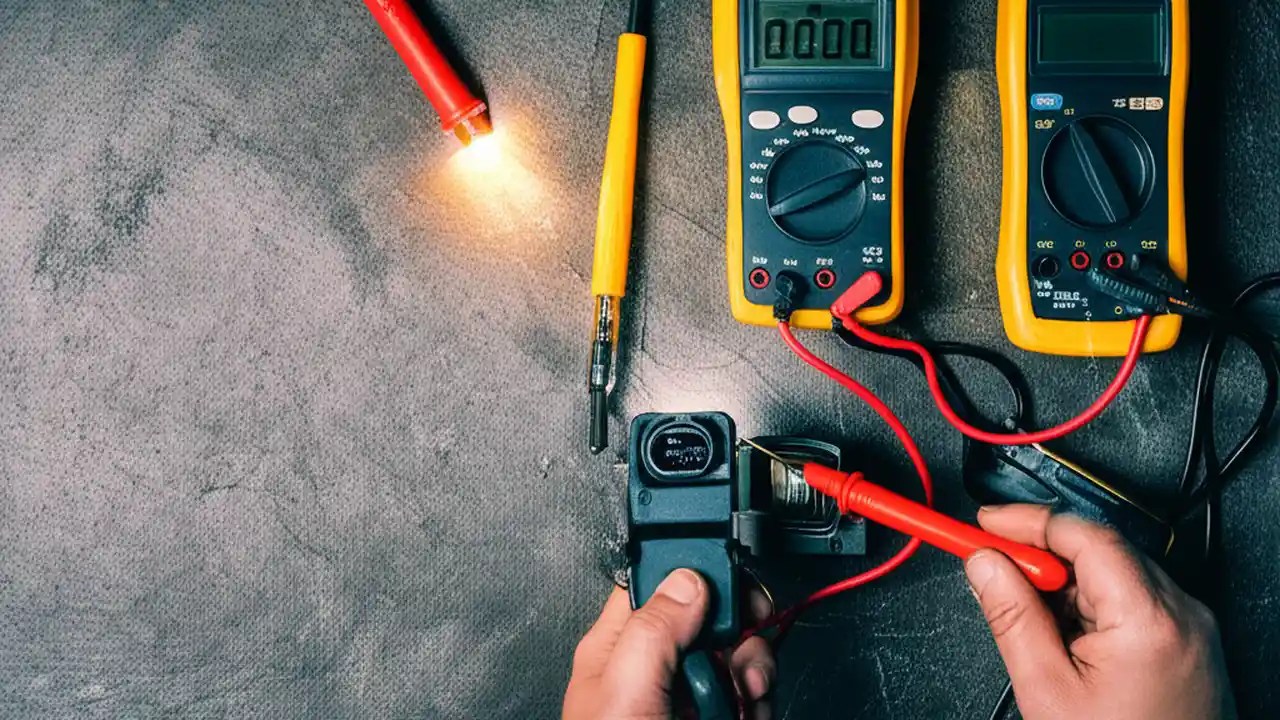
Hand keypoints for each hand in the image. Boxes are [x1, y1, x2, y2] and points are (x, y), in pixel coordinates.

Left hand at [563, 569, 774, 719]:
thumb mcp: (627, 691)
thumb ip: (655, 628)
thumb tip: (687, 578)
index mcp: (618, 649)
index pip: (660, 583)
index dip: (699, 574)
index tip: (731, 587)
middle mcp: (653, 671)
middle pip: (714, 620)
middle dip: (740, 635)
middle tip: (739, 660)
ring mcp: (686, 703)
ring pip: (739, 662)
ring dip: (755, 677)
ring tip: (744, 702)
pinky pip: (750, 702)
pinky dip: (759, 708)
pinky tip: (750, 717)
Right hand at [967, 505, 1235, 719]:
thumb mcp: (1046, 689)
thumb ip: (1011, 616)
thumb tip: (984, 565)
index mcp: (1149, 618)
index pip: (1083, 535)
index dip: (1027, 522)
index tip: (985, 525)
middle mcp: (1182, 614)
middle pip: (1100, 552)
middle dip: (1041, 556)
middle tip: (992, 569)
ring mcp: (1192, 630)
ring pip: (1114, 575)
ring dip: (1065, 585)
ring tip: (1034, 629)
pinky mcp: (1190, 646)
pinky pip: (1134, 602)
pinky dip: (1092, 608)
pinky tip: (1066, 642)